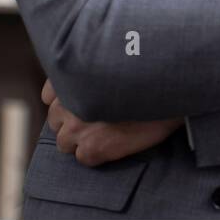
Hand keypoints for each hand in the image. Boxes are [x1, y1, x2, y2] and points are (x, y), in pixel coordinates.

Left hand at [41, 78, 182, 166]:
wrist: (170, 93)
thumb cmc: (145, 75)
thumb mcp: (110, 62)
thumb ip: (89, 71)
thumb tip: (81, 81)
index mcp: (70, 80)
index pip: (49, 96)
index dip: (65, 101)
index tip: (80, 102)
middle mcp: (67, 104)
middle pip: (56, 120)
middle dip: (72, 121)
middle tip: (97, 119)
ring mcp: (77, 128)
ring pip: (64, 142)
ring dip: (80, 140)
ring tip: (105, 133)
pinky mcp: (92, 149)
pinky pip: (83, 158)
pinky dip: (96, 154)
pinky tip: (114, 143)